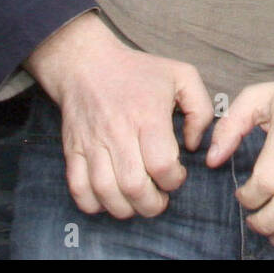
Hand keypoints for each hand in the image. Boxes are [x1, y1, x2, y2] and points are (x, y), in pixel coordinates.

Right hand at [24, 13, 213, 219]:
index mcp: (148, 116)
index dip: (174, 180)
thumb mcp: (182, 76)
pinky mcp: (73, 150)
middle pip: (134, 186)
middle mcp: (119, 133)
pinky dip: (93, 204)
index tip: (177, 175)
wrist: (87, 63)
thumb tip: (193, 144)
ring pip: (106, 193)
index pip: (162, 165)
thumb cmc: (138, 71)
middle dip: (152, 204)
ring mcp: (93, 143)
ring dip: (125, 208)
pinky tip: (109, 199)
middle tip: (160, 199)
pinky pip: (78, 189)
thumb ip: (200, 110)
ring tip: (137, 202)